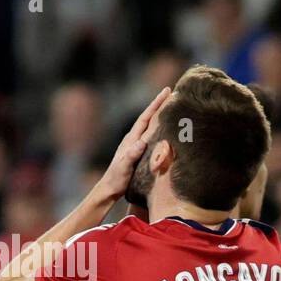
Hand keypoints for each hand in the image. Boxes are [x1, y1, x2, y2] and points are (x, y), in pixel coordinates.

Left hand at [94, 87, 170, 201]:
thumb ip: (131, 155)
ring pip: (150, 126)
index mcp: (131, 139)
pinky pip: (151, 136)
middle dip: (159, 105)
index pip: (146, 118)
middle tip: (171, 93)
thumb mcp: (124, 167)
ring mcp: (136, 145)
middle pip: (148, 117)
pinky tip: (165, 130)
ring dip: (159, 115)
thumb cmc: (117, 179)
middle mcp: (134, 139)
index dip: (156, 104)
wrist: (110, 189)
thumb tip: (141, 142)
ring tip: (171, 107)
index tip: (166, 92)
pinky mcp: (139, 153)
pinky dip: (159, 129)